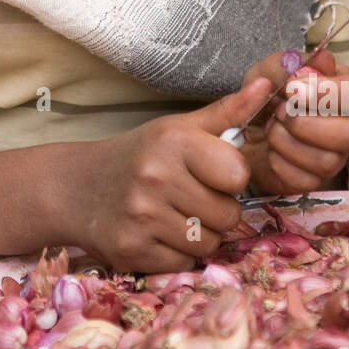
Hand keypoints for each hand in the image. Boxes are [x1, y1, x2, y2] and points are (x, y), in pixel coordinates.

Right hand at [70, 75, 272, 272]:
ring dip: (198, 235)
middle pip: (228, 215)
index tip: (208, 173)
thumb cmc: (140, 155)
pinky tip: (156, 234)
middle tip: (188, 197)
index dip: (229, 178)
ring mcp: (141, 216)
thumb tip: (270, 84)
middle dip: (216, 210)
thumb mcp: (178, 128)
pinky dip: (176, 254)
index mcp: (173, 141)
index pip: (238, 175)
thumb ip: (228, 112)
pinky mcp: (132, 251)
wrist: (77, 187)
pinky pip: (184, 263)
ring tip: (173, 216)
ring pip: (209, 243)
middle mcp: (156, 177)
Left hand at [239, 48, 348, 194]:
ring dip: (289, 142)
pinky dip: (280, 163)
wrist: (241, 127)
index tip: (293, 90)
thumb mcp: (267, 71)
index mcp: (342, 90)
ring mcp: (334, 155)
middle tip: (280, 112)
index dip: (329, 92)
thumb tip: (320, 61)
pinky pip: (306, 180)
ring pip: (329, 161)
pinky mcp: (314, 179)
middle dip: (310, 124)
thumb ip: (289, 64)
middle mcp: (347, 124)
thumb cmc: (263, 95)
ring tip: (271, 128)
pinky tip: (271, 150)